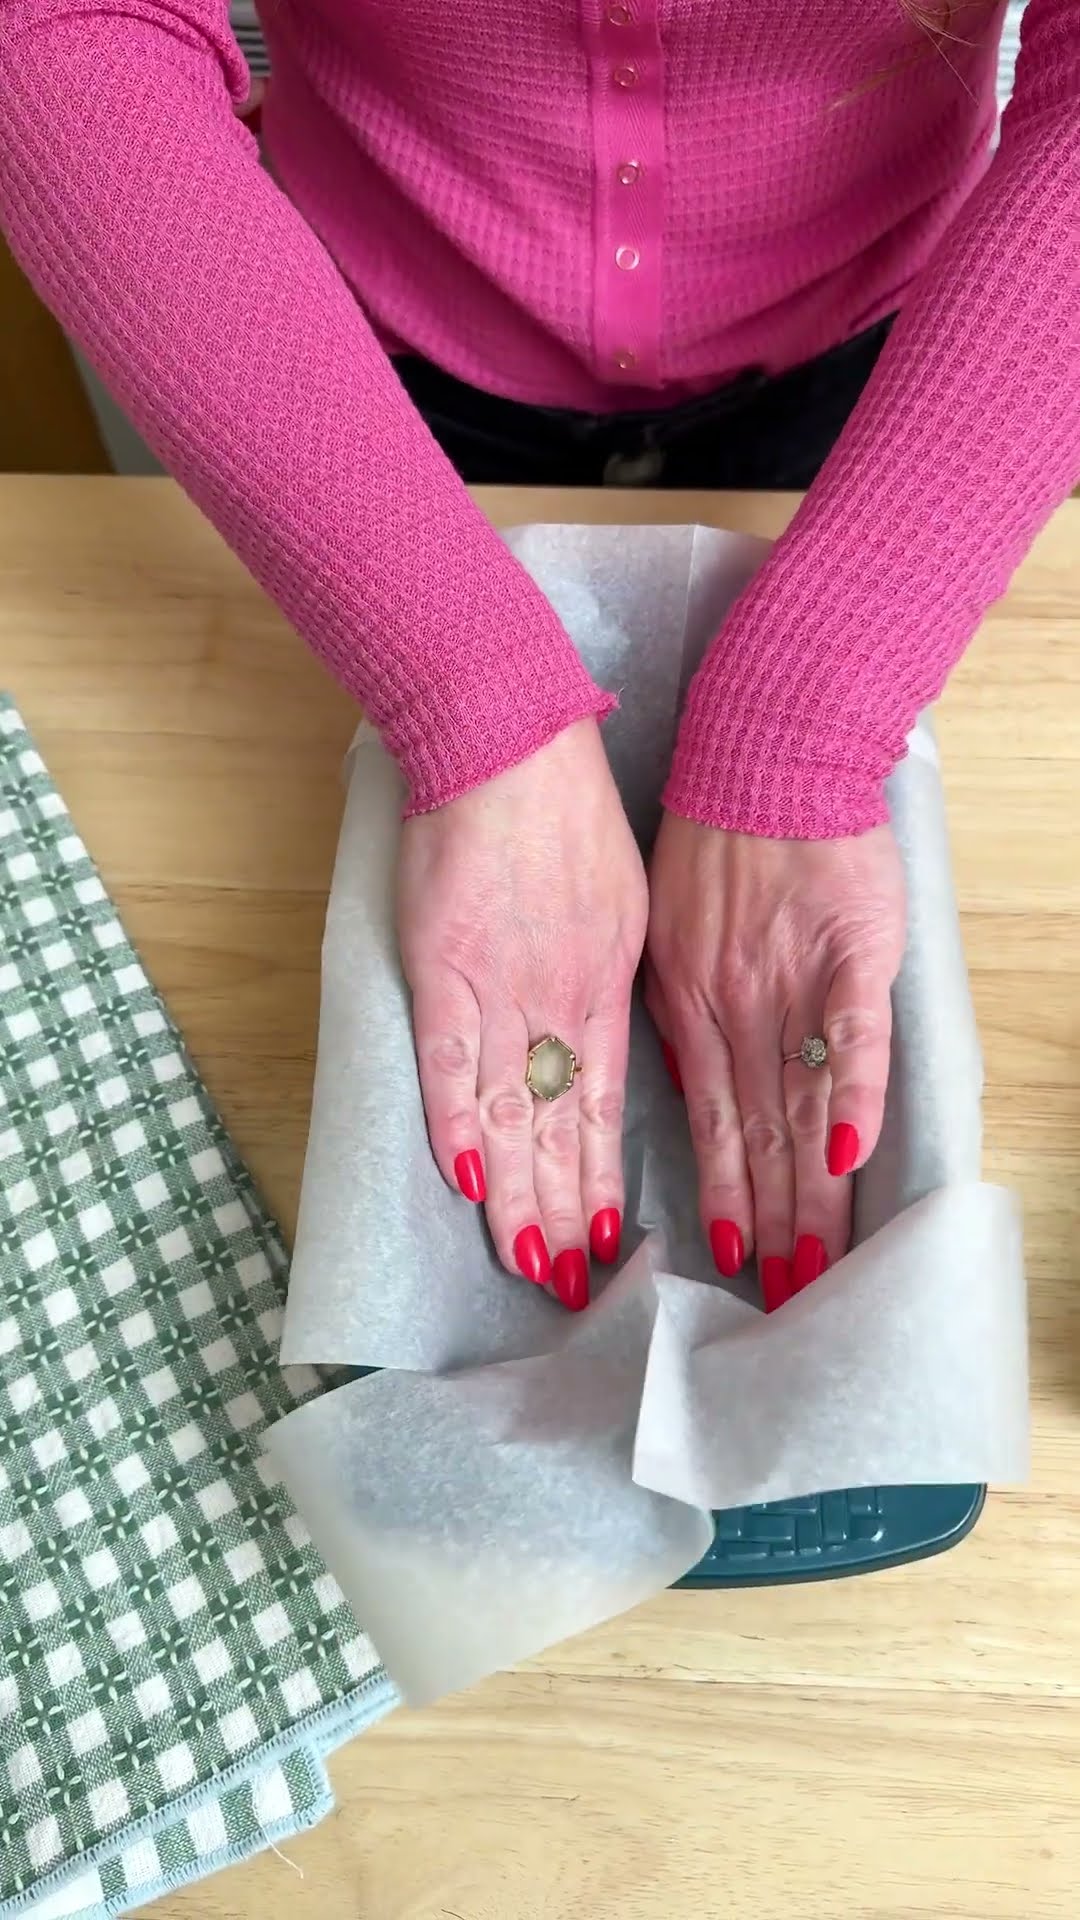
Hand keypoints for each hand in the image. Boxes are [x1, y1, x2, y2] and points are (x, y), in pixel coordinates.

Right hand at [398, 720, 647, 1309]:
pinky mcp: (442, 961)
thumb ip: (615, 978)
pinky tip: (463, 1180)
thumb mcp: (624, 903)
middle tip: (573, 1285)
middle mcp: (559, 1002)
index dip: (604, 1180)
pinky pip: (449, 1056)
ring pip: (512, 1111)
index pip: (604, 1110)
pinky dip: (455, 1117)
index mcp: (607, 988)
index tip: (612, 1242)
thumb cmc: (570, 813)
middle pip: (562, 1129)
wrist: (509, 742)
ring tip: (527, 1261)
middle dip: (566, 1212)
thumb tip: (608, 1041)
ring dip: (517, 1192)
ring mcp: (500, 986)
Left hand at [646, 816, 904, 1307]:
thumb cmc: (714, 840)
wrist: (767, 757)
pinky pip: (852, 1042)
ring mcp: (792, 987)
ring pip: (801, 1110)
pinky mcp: (847, 956)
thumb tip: (692, 1071)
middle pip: (761, 1137)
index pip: (716, 1126)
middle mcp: (739, 1014)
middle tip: (785, 1296)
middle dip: (773, 1222)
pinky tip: (850, 1164)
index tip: (735, 1259)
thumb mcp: (669, 931)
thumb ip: (685, 1006)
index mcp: (695, 1011)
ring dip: (808, 1193)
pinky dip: (852, 1102)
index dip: (728, 1195)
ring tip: (814, 1265)